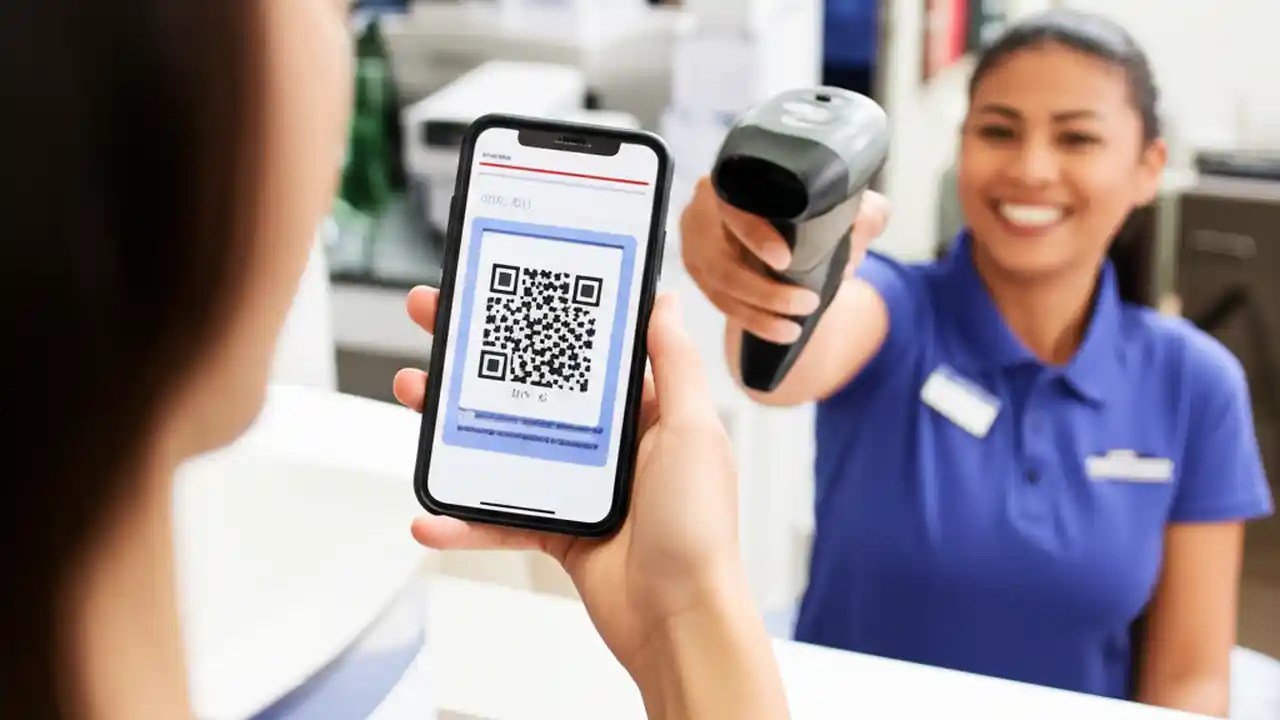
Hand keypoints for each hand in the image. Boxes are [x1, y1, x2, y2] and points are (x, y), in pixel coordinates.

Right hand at [392, 289, 745, 677]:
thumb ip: (675, 365)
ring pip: (504, 446)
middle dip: (480, 356)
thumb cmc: (699, 530)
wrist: (681, 621)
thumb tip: (662, 303)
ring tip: (414, 394)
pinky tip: (430, 516)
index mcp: (645, 413)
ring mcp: (579, 488)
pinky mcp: (558, 531)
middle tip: (435, 323)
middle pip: (533, 389)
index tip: (506, 290)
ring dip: (454, 425)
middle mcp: (609, 446)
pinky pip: (500, 518)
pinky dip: (463, 521)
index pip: (585, 352)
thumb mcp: (692, 431)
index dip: (544, 318)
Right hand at [679, 175, 888, 343]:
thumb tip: (870, 218)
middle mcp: (703, 207)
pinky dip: (750, 320)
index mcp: (733, 177)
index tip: (785, 258)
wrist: (783, 226)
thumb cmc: (807, 209)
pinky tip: (779, 331)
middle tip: (807, 302)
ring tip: (794, 326)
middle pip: (719, 256)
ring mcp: (694, 242)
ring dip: (758, 312)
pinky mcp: (698, 272)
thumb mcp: (838, 205)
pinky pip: (718, 302)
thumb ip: (860, 209)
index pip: (730, 203)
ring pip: (717, 285)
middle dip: (762, 289)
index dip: (753, 233)